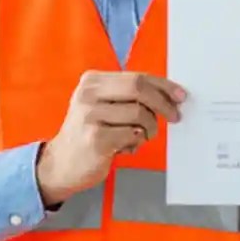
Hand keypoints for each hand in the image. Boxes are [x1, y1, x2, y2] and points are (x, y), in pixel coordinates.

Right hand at [36, 70, 185, 206]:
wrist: (59, 164)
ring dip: (148, 128)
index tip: (180, 95)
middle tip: (174, 116)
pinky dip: (136, 142)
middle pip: (139, 88)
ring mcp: (90, 116)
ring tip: (138, 137)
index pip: (137, 76)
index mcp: (92, 81)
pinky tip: (125, 147)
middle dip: (163, 103)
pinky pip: (132, 135)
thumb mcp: (101, 106)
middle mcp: (88, 94)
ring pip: (139, 114)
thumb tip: (168, 94)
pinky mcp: (95, 139)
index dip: (163, 85)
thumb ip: (128, 96)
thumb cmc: (88, 133)